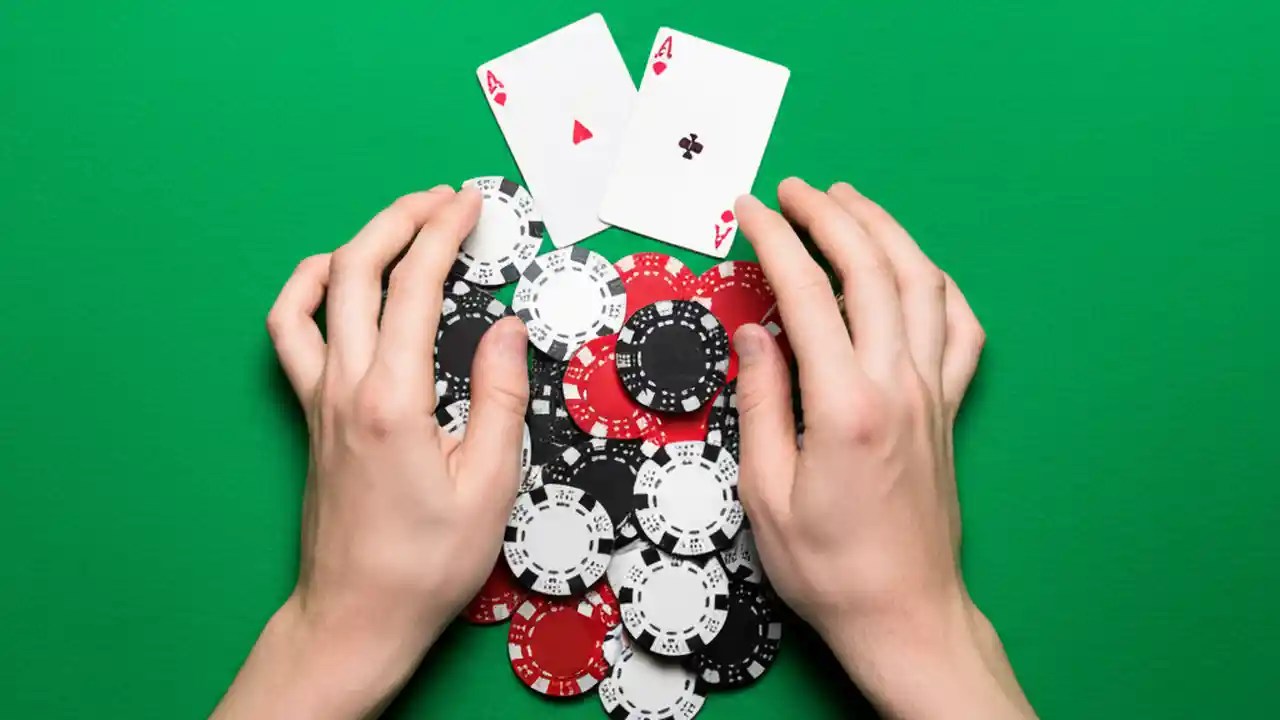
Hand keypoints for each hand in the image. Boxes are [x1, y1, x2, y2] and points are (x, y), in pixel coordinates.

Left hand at [213, 186, 529, 718]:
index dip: (444, 232)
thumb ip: (500, 396)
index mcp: (394, 400)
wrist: (357, 614)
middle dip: (402, 217)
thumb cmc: (424, 563)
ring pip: (318, 290)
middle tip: (443, 199)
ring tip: (397, 224)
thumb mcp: (490, 485)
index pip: (415, 286)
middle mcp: (345, 387)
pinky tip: (330, 278)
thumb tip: (507, 328)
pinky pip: (290, 331)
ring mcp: (319, 397)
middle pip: (357, 268)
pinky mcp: (311, 413)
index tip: (471, 204)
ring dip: (357, 243)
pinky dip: (305, 290)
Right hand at [733, 178, 1033, 718]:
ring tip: (851, 201)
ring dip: (886, 232)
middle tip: (794, 189)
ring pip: (922, 285)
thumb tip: (756, 333)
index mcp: (844, 405)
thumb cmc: (829, 567)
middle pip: (871, 269)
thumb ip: (760, 402)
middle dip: (829, 215)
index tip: (748, 209)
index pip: (805, 293)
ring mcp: (932, 394)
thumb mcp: (765, 492)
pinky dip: (940, 288)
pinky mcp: (949, 411)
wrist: (904, 614)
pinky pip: (961, 331)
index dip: (774, 239)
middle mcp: (898, 386)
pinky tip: (918, 271)